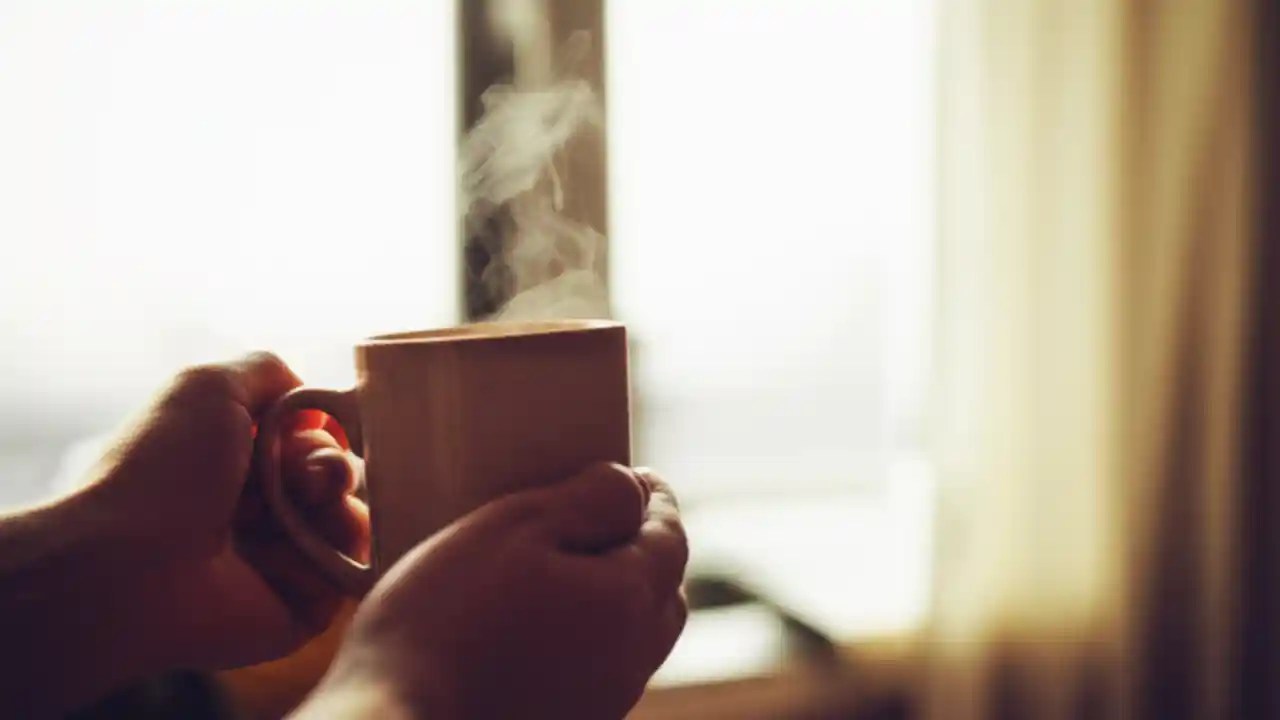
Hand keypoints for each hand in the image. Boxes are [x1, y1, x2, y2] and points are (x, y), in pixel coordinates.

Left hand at [77, 353, 369, 669]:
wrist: (128, 566)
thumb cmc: (161, 470)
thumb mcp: (207, 386)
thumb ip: (266, 369)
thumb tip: (313, 399)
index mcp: (232, 464)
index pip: (311, 440)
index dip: (321, 432)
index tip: (308, 432)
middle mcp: (255, 513)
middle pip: (336, 481)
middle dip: (333, 470)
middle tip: (306, 480)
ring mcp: (278, 564)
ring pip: (350, 525)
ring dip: (337, 511)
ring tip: (299, 517)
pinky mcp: (298, 612)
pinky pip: (348, 577)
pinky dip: (331, 557)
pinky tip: (296, 554)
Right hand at [296, 463, 687, 719]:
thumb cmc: (445, 619)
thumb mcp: (514, 528)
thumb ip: (587, 500)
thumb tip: (633, 488)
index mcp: (628, 603)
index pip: (671, 538)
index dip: (658, 499)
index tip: (638, 477)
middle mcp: (628, 662)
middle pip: (662, 593)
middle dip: (647, 549)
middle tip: (607, 517)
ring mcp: (598, 703)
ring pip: (633, 638)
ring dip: (616, 596)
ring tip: (568, 567)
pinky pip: (596, 671)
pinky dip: (586, 636)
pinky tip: (536, 623)